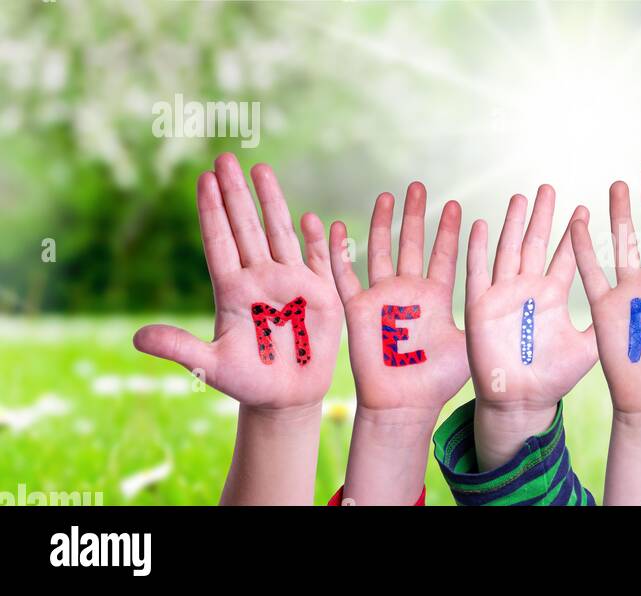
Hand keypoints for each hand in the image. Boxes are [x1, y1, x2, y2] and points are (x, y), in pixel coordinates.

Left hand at [132, 153, 342, 503]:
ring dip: (271, 202)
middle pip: (246, 227)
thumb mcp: (208, 368)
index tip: (202, 179)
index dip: (211, 212)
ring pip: (279, 234)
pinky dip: (318, 241)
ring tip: (260, 169)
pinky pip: (319, 262)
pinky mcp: (321, 297)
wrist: (284, 399)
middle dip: (236, 192)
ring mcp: (292, 285)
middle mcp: (260, 279)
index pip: (220, 242)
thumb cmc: (246, 383)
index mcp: (232, 291)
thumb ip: (178, 349)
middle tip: (225, 157)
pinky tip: (312, 219)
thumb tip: (137, 338)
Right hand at [327, 183, 469, 503]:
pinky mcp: (358, 310)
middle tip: (419, 186)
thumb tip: (515, 300)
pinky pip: (345, 276)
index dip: (448, 230)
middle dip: (415, 214)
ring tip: (386, 195)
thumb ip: (481, 316)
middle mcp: (409, 292)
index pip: (442, 254)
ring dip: (382, 223)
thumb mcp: (467, 343)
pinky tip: (334, 228)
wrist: (405, 405)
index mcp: (436, 296)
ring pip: (380, 251)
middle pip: (411, 243)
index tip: (455, 204)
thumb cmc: (438, 381)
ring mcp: (382, 298)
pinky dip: (337, 253)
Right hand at [465, 185, 595, 469]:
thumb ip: (607, 323)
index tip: (584, 206)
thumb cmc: (554, 378)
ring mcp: (504, 294)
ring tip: (520, 198)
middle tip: (549, 187)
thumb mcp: (588, 347)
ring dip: (512, 223)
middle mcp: (529, 288)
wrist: (520, 400)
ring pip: (508, 249)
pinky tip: (481, 224)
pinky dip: (479, 249)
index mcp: (553, 294)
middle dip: (543, 216)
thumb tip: (639, 305)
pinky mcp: (481, 306)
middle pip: (536, 242)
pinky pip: (479, 272)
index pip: (565, 255)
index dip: (573, 232)